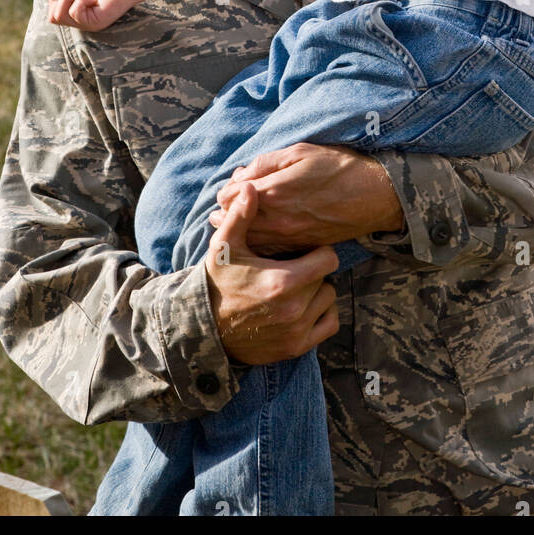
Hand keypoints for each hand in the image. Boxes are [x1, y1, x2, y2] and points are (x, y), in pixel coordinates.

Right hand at [205, 183, 339, 363]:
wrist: (204, 329)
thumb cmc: (217, 282)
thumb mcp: (224, 248)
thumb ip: (241, 217)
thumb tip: (251, 187)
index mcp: (282, 280)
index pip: (328, 259)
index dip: (318, 251)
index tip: (304, 251)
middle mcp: (295, 308)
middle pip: (328, 278)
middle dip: (314, 271)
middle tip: (294, 268)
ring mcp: (297, 330)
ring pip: (329, 300)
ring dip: (318, 292)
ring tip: (295, 287)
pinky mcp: (297, 347)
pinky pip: (329, 324)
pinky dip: (321, 315)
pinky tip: (302, 306)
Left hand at [208, 143, 404, 254]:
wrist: (373, 196)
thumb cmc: (337, 167)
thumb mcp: (300, 152)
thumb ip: (265, 163)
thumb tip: (240, 176)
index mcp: (273, 192)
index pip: (229, 198)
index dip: (227, 190)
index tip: (233, 187)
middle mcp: (276, 219)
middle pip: (233, 223)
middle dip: (226, 212)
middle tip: (228, 205)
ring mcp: (288, 237)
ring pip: (248, 240)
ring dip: (240, 229)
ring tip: (238, 221)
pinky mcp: (299, 247)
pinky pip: (268, 250)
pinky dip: (258, 242)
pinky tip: (260, 233)